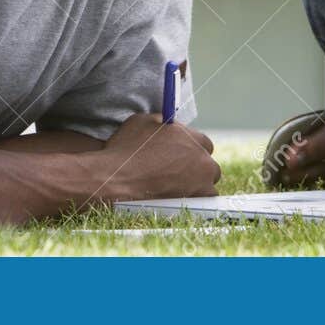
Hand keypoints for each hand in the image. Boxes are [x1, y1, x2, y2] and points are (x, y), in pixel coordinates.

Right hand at [91, 113, 220, 200]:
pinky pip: (201, 202)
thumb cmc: (125, 150)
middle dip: (197, 168)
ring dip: (197, 186)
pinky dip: (192, 202)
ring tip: (176, 190)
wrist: (115, 180)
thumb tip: (167, 122)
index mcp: (192, 137)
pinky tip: (176, 201)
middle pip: (208, 165)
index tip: (183, 154)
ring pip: (208, 186)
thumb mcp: (142, 122)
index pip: (204, 143)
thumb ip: (162, 121)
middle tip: (180, 173)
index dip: (192, 149)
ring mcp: (201, 182)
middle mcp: (201, 158)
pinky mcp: (194, 201)